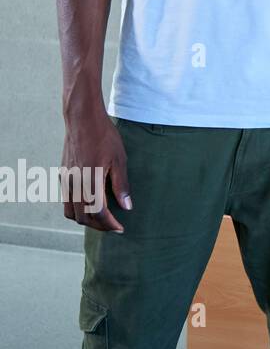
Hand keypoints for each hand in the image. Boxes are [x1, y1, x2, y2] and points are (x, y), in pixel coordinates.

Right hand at [61, 107, 130, 231]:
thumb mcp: (119, 159)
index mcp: (90, 180)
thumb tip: (126, 207)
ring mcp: (65, 180)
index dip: (109, 224)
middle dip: (99, 226)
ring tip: (103, 219)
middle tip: (114, 226)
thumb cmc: (104, 137)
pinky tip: (91, 205)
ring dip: (86, 220)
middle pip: (82, 217)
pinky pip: (66, 201)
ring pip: (70, 212)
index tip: (120, 228)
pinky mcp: (62, 175)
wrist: (82, 120)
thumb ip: (121, 185)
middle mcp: (74, 183)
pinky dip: (77, 209)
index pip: (97, 213)